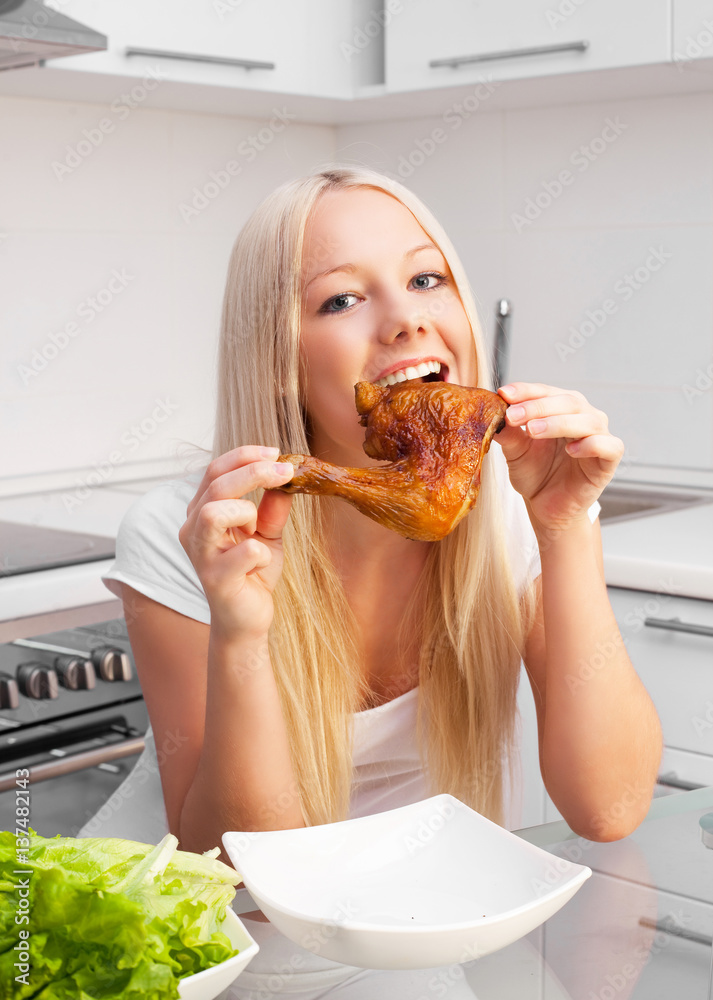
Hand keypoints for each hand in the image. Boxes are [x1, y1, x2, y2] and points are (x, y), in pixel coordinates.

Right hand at [179, 446, 294, 637]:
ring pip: (213, 512)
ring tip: (257, 528)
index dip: (244, 456)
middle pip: (215, 484)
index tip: (276, 453)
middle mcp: (193, 530)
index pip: (215, 470)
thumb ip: (272, 507)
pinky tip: (261, 560)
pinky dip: (260, 551)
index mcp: (202, 513)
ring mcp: (201, 555)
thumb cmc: (252, 573)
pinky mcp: (215, 580)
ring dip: (245, 511)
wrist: (249, 619)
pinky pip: (243, 552)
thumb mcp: (268, 533)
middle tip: (286, 471)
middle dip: (254, 472)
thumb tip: (285, 477)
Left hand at [495, 382, 622, 531]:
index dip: (525, 391)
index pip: (545, 392)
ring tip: (532, 431)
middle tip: (512, 415)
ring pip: (587, 420)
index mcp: (561, 408)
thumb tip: (494, 413)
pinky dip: (590, 445)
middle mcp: (583, 416)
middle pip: (567, 401)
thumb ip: (509, 433)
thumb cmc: (535, 474)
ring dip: (558, 422)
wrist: (546, 506)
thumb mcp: (516, 452)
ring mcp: (600, 436)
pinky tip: (570, 450)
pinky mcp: (609, 460)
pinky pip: (608, 446)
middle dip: (537, 407)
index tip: (504, 394)